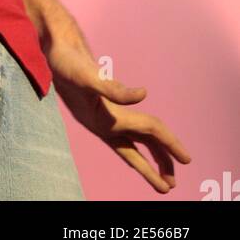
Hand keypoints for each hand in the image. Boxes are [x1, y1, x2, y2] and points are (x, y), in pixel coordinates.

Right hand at [44, 28, 191, 193]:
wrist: (53, 53)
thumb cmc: (67, 64)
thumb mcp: (87, 76)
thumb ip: (113, 88)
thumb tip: (143, 94)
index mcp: (107, 119)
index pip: (147, 131)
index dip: (169, 143)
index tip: (187, 159)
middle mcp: (106, 125)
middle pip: (138, 150)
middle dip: (157, 166)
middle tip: (172, 186)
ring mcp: (103, 119)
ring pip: (133, 143)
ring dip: (150, 156)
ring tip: (165, 171)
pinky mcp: (102, 111)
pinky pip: (126, 131)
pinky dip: (140, 138)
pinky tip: (145, 138)